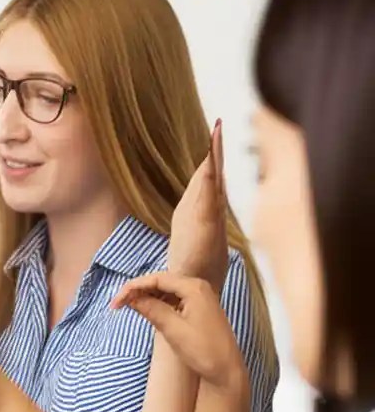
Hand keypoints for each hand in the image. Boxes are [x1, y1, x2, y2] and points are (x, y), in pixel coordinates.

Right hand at [110, 272, 246, 392]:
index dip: (133, 287)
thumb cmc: (203, 350)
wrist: (226, 371)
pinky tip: (149, 311)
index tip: (116, 302)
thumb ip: (151, 309)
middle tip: (119, 305)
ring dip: (148, 297)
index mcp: (194, 288)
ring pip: (167, 290)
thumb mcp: (173, 329)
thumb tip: (131, 298)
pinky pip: (174, 299)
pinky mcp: (200, 309)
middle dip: (139, 291)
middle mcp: (198, 287)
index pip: (156, 279)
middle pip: (161, 282)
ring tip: (130, 308)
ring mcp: (200, 298)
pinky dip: (159, 303)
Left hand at [168, 120, 228, 289]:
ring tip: (217, 131)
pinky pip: (210, 189)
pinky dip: (212, 171)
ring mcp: (209, 212)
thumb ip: (195, 225)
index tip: (214, 136)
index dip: (213, 159)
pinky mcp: (206, 219)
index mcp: (204, 210)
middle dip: (216, 149)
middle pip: (213, 173)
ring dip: (215, 153)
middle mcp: (209, 209)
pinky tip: (211, 157)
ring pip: (213, 177)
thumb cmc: (195, 267)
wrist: (194, 286)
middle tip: (219, 125)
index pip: (210, 179)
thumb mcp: (193, 240)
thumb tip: (196, 216)